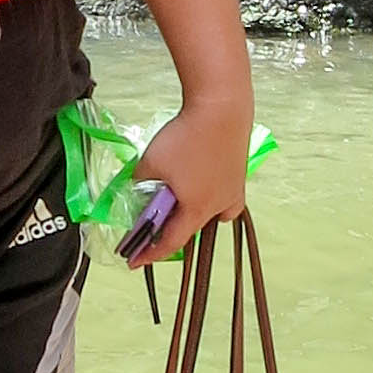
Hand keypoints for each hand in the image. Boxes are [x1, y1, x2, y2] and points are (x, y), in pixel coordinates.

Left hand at [124, 93, 253, 268]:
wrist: (221, 109)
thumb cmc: (184, 138)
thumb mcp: (150, 163)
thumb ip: (139, 182)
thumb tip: (135, 190)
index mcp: (195, 210)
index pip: (170, 243)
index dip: (150, 255)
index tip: (134, 262)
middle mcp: (218, 207)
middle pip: (191, 230)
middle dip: (170, 232)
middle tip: (151, 231)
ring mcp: (233, 192)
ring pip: (212, 216)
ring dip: (193, 217)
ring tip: (179, 206)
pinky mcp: (239, 176)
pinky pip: (225, 200)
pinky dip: (213, 200)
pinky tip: (204, 187)